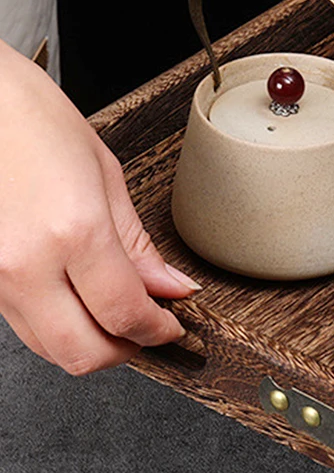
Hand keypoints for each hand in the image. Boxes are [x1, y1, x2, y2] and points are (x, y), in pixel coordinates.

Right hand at [0, 41, 198, 374]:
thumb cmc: (34, 121)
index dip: (157, 330)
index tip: (172, 325)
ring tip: (117, 312)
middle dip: (125, 351)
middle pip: (81, 351)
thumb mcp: (105, 175)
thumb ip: (137, 244)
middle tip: (149, 331)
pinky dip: (56, 324)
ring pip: (47, 347)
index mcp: (72, 231)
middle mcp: (25, 264)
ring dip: (90, 341)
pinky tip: (77, 299)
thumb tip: (169, 287)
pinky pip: (21, 324)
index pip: (124, 313)